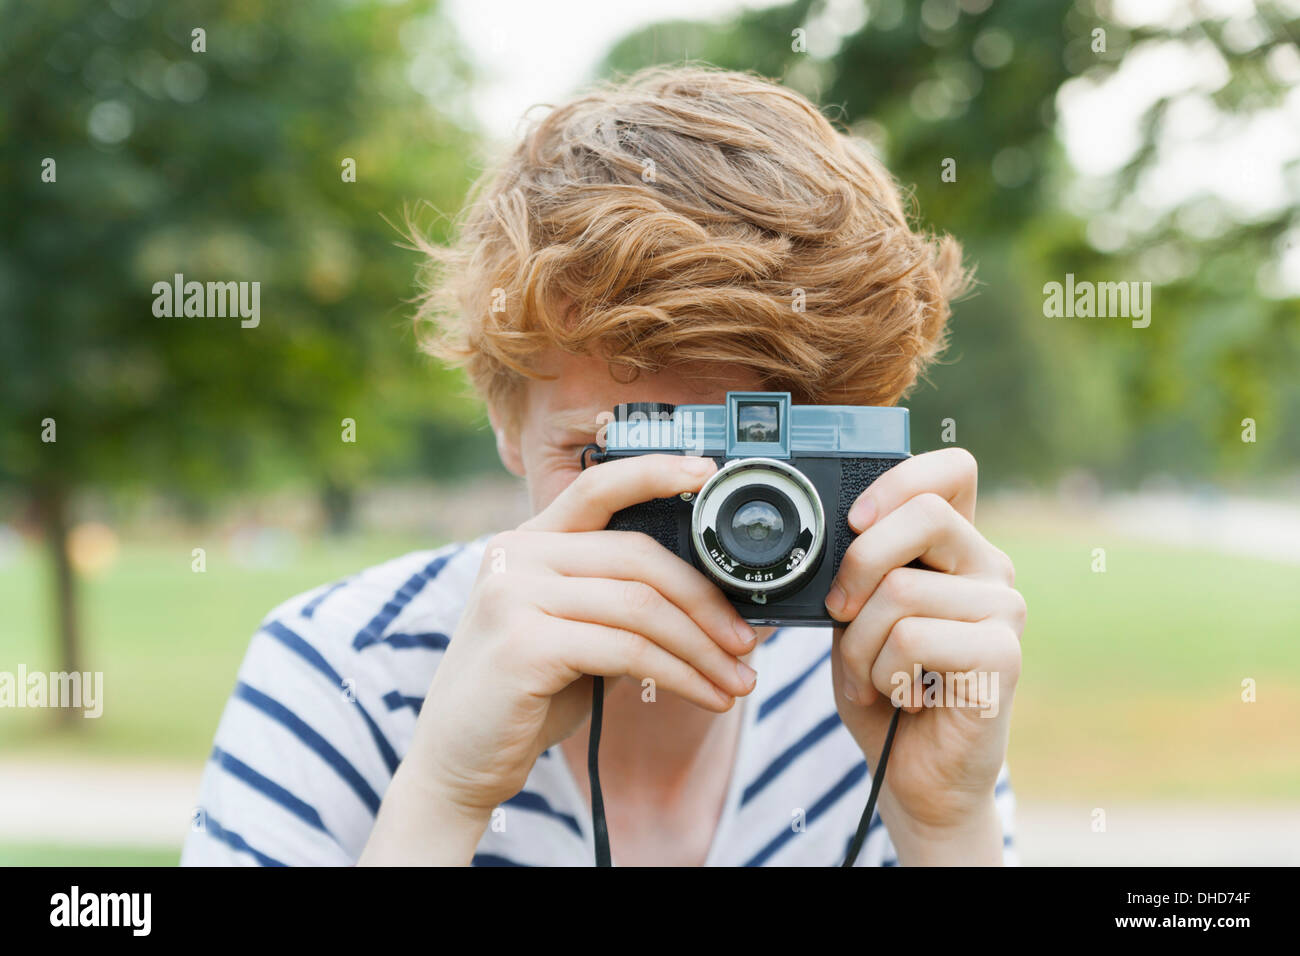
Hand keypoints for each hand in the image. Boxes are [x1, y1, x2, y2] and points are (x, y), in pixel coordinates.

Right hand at [361, 454, 757, 863]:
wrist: (458, 759)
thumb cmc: (525, 695)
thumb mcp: (574, 632)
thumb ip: (619, 603)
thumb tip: (712, 602)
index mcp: (529, 541)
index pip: (598, 485)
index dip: (656, 471)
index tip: (708, 471)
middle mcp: (517, 555)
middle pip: (639, 557)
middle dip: (706, 602)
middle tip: (747, 643)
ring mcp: (514, 596)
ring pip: (641, 606)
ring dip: (702, 649)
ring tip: (737, 681)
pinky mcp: (523, 646)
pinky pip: (626, 651)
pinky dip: (679, 675)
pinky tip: (704, 695)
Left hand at [825, 448, 1023, 862]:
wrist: (915, 777)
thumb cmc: (882, 691)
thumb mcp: (855, 616)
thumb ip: (856, 570)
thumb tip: (839, 530)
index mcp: (956, 548)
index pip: (952, 471)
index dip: (900, 480)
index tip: (854, 522)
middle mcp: (990, 569)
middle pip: (923, 515)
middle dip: (857, 566)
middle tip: (840, 614)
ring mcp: (1004, 610)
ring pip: (902, 589)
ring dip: (860, 644)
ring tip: (874, 675)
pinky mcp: (1003, 655)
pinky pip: (914, 638)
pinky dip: (884, 672)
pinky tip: (901, 694)